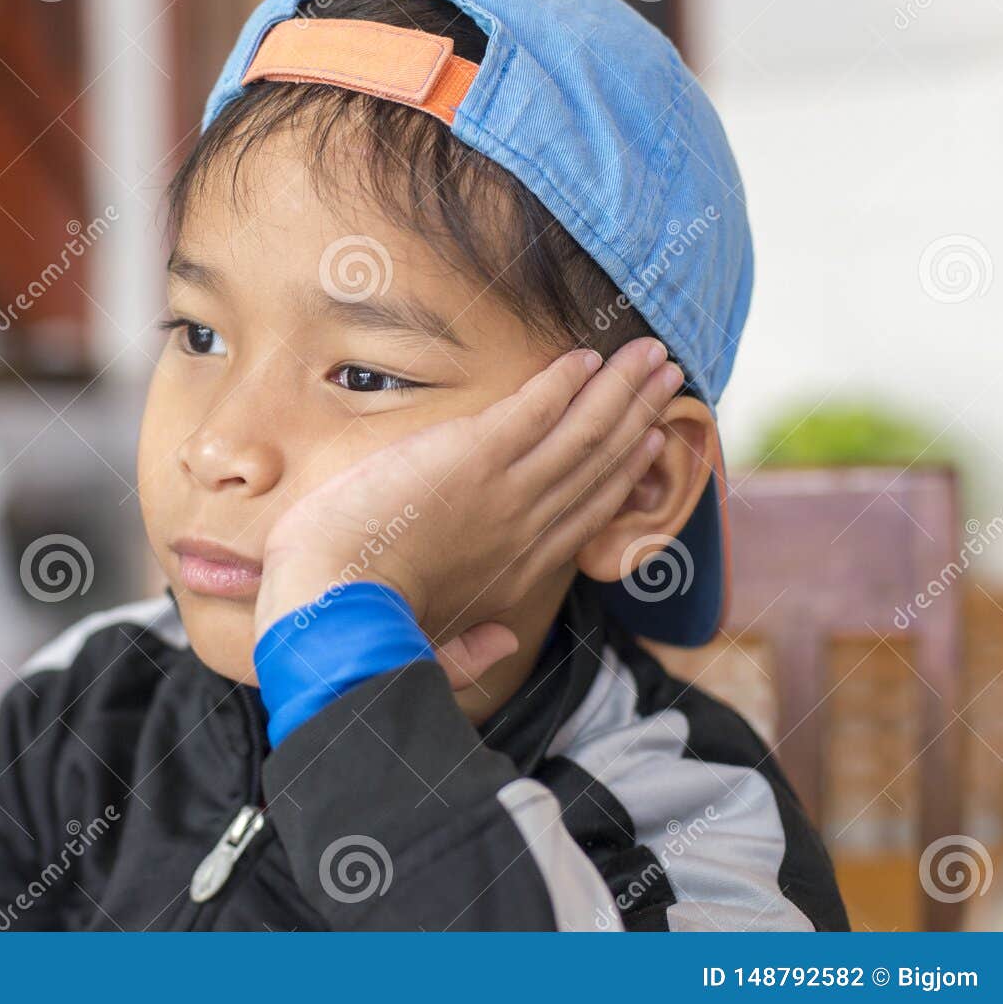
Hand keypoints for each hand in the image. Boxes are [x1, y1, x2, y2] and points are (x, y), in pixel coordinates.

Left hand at [254, 338, 683, 667]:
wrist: (335, 602)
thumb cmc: (359, 625)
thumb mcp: (426, 648)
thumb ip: (471, 651)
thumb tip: (506, 646)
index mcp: (517, 573)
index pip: (587, 512)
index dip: (625, 471)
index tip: (650, 440)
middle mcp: (526, 529)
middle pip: (599, 462)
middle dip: (638, 415)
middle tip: (667, 377)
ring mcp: (505, 491)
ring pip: (582, 431)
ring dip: (619, 386)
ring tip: (649, 352)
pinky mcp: (474, 456)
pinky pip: (536, 409)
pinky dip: (565, 382)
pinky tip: (585, 357)